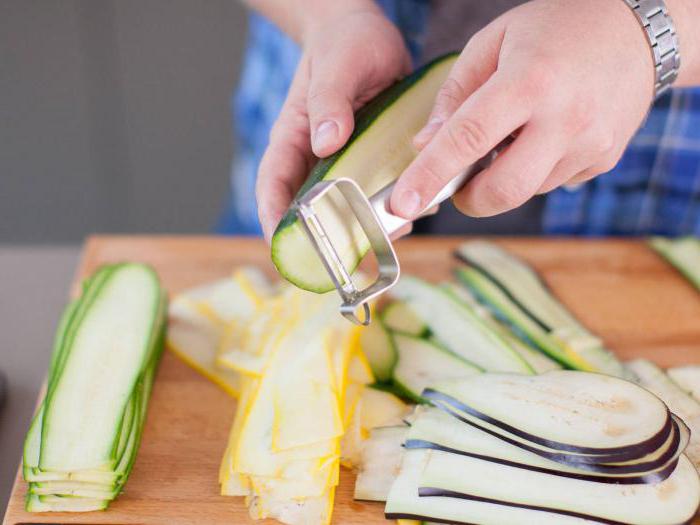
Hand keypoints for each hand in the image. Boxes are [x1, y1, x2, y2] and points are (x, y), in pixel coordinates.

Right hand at [256, 5, 410, 241]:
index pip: (274, 185)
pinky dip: (393, 207)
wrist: (367, 35)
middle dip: (328, 239)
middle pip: (311, 209)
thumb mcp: (338, 67)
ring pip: (346, 208)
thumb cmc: (344, 45)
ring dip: (368, 227)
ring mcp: (343, 164)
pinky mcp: (370, 162)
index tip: (284, 249)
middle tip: (351, 262)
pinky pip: (376, 193)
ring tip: (396, 235)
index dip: (274, 220)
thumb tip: (326, 143)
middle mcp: (315, 158)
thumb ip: (330, 102)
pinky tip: (417, 211)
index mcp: (294, 138)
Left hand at [390, 0, 656, 219]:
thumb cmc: (554, 30)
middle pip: (502, 190)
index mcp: (529, 81)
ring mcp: (590, 143)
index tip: (402, 206)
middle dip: (468, 199)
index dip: (429, 177)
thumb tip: (424, 146)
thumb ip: (454, 97)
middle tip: (459, 184)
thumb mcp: (493, 43)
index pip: (468, 140)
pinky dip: (534, 170)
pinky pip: (552, 183)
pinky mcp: (604, 159)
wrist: (638, 28)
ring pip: (526, 190)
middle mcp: (565, 118)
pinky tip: (544, 135)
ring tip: (515, 134)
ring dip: (504, 177)